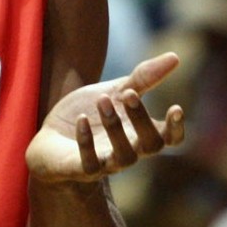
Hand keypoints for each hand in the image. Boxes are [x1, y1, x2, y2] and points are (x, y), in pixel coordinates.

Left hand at [25, 53, 183, 182]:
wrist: (50, 138)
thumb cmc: (89, 113)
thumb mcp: (115, 91)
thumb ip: (143, 78)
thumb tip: (175, 56)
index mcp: (139, 133)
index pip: (169, 139)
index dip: (176, 128)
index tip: (176, 108)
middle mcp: (129, 151)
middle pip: (151, 145)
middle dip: (142, 118)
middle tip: (129, 93)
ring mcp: (106, 163)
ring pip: (125, 156)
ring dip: (115, 127)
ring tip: (102, 100)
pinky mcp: (81, 169)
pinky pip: (90, 163)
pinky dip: (87, 142)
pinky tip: (82, 120)